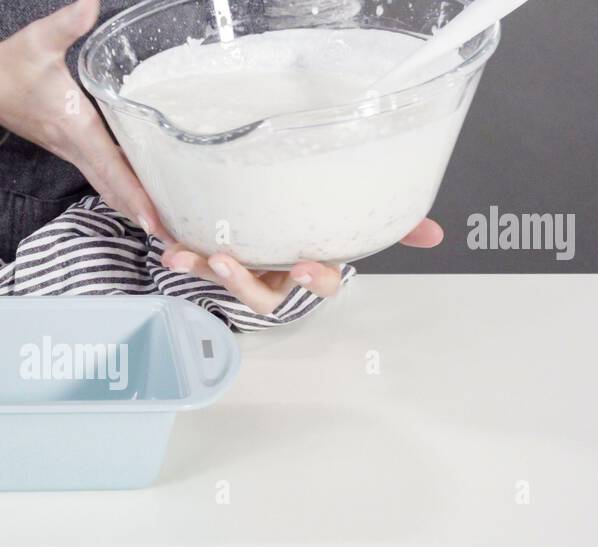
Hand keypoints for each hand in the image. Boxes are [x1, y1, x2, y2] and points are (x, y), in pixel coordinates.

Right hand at [0, 0, 170, 240]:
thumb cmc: (10, 65)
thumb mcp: (38, 41)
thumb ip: (66, 25)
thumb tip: (88, 5)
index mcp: (74, 127)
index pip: (110, 167)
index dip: (133, 194)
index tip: (154, 219)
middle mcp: (76, 147)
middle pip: (114, 189)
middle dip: (142, 214)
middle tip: (175, 240)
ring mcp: (74, 152)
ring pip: (109, 188)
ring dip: (134, 208)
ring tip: (167, 228)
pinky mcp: (74, 149)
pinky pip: (103, 178)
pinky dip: (124, 193)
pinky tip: (144, 198)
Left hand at [160, 221, 445, 312]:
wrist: (260, 204)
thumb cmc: (309, 216)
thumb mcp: (348, 213)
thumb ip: (393, 225)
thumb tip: (435, 234)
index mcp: (310, 263)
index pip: (321, 281)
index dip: (314, 278)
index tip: (305, 264)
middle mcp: (275, 272)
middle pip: (264, 292)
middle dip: (244, 281)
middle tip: (228, 261)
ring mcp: (243, 267)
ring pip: (223, 278)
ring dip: (203, 268)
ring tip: (184, 255)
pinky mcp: (211, 255)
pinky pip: (193, 257)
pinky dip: (179, 248)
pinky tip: (163, 233)